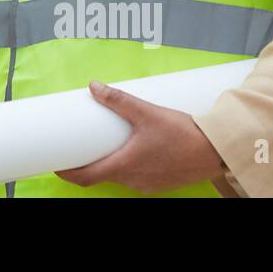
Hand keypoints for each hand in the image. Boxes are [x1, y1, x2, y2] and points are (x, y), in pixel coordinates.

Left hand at [54, 80, 232, 194]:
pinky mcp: (160, 182)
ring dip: (109, 163)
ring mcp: (147, 184)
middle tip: (77, 146)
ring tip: (104, 144)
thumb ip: (118, 100)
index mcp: (124, 166)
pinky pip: (136, 176)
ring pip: (119, 176)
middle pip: (101, 176)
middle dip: (87, 163)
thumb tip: (93, 86)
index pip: (86, 177)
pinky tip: (132, 150)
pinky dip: (127, 165)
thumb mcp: (146, 112)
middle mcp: (133, 180)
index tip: (56, 163)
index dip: (67, 172)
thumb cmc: (183, 134)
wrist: (216, 150)